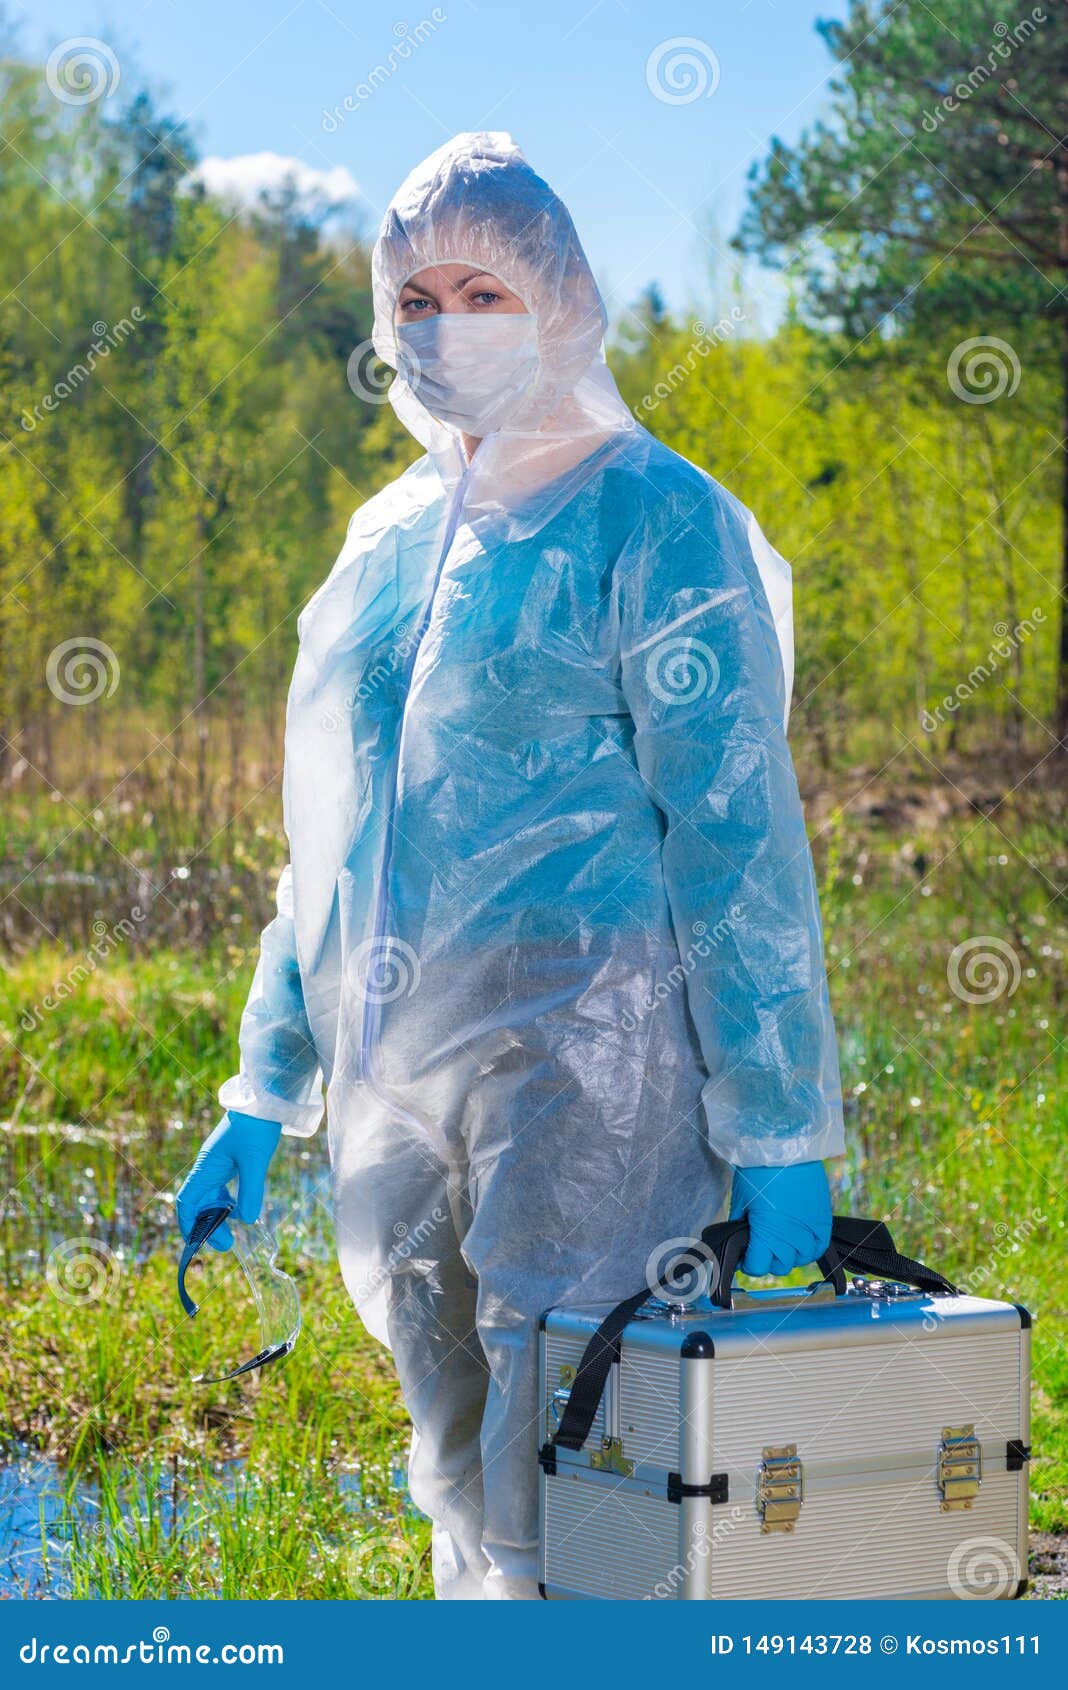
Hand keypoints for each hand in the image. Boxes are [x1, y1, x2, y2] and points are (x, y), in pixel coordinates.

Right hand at [175, 1111, 281, 1251]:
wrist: (264, 1100)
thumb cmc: (256, 1127)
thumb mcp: (255, 1161)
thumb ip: (250, 1191)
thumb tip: (245, 1221)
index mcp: (206, 1166)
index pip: (187, 1201)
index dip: (189, 1224)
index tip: (198, 1243)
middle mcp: (207, 1167)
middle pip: (198, 1203)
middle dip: (207, 1226)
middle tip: (227, 1245)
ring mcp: (218, 1164)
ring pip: (210, 1197)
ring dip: (217, 1217)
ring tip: (232, 1234)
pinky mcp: (230, 1161)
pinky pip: (222, 1188)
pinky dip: (227, 1203)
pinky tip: (240, 1211)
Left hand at [728, 1161, 831, 1277]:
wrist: (784, 1147)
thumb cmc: (758, 1172)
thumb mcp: (741, 1204)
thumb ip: (742, 1230)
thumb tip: (742, 1245)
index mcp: (767, 1235)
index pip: (757, 1268)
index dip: (748, 1262)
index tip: (746, 1254)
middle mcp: (791, 1238)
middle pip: (779, 1266)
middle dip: (767, 1258)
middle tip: (762, 1243)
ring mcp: (810, 1230)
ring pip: (800, 1259)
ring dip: (789, 1254)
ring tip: (781, 1239)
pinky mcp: (824, 1221)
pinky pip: (818, 1247)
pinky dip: (809, 1248)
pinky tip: (799, 1239)